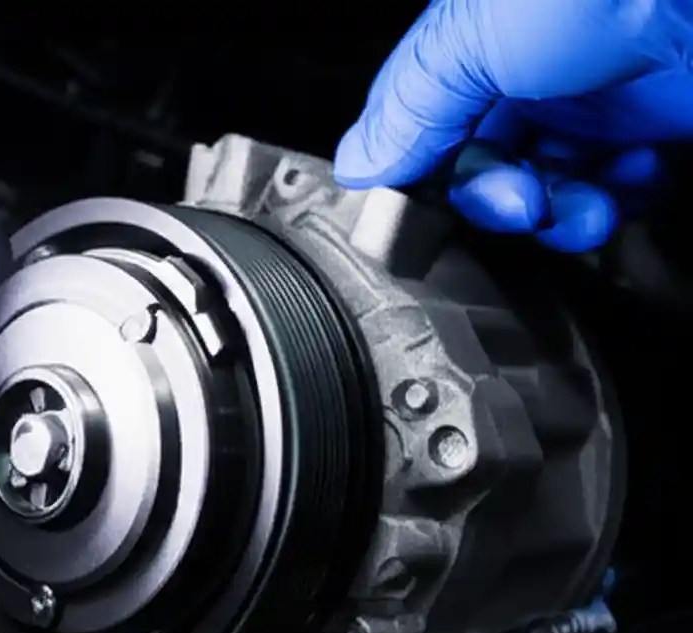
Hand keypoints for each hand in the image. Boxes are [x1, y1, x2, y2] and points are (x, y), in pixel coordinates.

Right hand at [334, 0, 692, 251]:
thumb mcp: (466, 39)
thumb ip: (409, 109)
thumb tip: (358, 164)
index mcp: (471, 46)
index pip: (423, 131)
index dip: (421, 178)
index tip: (419, 215)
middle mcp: (527, 75)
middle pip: (484, 171)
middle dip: (495, 199)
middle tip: (516, 203)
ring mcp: (592, 103)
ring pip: (549, 191)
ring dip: (559, 215)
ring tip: (584, 207)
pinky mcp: (652, 129)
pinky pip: (619, 192)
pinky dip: (619, 201)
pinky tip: (629, 177)